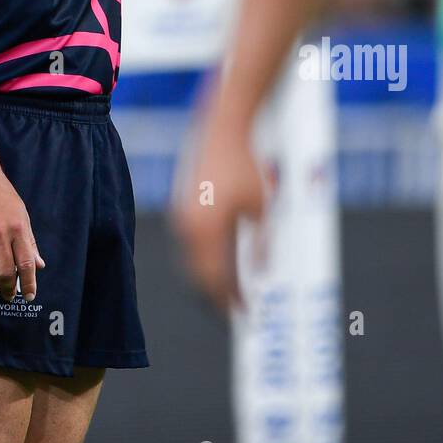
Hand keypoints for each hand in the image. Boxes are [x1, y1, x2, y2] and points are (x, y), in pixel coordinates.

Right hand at [0, 165, 44, 302]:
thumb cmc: (1, 194)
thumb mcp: (21, 215)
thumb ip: (29, 241)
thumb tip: (39, 265)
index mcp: (18, 228)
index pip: (27, 263)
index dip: (29, 284)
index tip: (29, 296)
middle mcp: (1, 233)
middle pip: (6, 272)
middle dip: (8, 289)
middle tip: (8, 295)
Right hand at [170, 114, 267, 311]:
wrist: (223, 128)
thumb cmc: (246, 165)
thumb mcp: (262, 208)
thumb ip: (261, 244)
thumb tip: (260, 274)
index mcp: (207, 230)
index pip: (215, 279)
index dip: (229, 300)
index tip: (244, 315)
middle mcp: (187, 226)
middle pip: (198, 274)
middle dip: (217, 295)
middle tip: (236, 310)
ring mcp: (181, 215)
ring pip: (192, 259)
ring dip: (209, 277)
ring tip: (230, 290)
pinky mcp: (181, 205)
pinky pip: (190, 242)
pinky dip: (204, 258)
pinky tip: (222, 261)